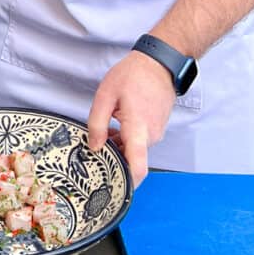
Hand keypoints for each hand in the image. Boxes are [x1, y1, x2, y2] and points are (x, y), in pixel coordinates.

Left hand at [86, 50, 176, 185]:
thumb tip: (95, 147)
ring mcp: (155, 133)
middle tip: (94, 150)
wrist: (159, 64)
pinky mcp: (156, 129)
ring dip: (118, 146)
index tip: (114, 190)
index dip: (128, 183)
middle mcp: (150, 135)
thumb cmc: (134, 75)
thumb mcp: (106, 95)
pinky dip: (126, 139)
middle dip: (112, 158)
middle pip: (130, 159)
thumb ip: (97, 124)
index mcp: (138, 128)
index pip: (138, 166)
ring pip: (133, 150)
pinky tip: (115, 126)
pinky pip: (138, 141)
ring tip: (104, 132)